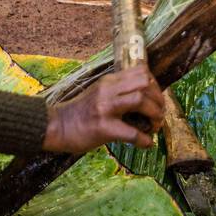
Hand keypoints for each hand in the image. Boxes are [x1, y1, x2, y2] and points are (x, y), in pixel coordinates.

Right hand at [42, 66, 164, 153]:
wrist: (56, 127)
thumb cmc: (79, 113)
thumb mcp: (98, 93)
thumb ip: (117, 91)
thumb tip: (143, 97)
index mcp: (108, 81)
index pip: (140, 72)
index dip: (154, 84)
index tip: (156, 98)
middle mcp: (107, 91)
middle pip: (144, 83)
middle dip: (158, 98)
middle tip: (159, 113)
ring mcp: (105, 108)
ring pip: (140, 100)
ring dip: (155, 114)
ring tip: (155, 126)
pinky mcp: (103, 128)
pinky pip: (132, 133)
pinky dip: (144, 139)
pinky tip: (146, 143)